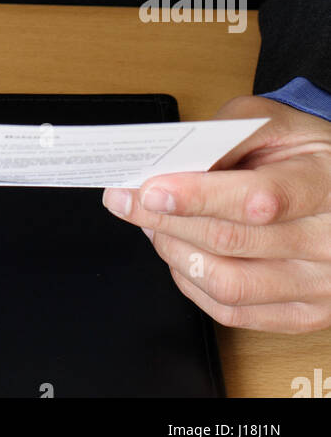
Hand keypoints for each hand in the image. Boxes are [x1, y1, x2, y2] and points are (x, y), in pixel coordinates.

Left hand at [102, 95, 330, 331]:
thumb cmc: (306, 152)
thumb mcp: (275, 123)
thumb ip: (226, 136)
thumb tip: (173, 165)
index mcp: (323, 184)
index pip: (256, 200)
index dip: (196, 197)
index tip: (149, 189)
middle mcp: (326, 241)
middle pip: (231, 243)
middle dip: (165, 220)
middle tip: (125, 201)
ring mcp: (318, 284)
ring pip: (227, 284)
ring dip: (174, 252)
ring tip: (150, 224)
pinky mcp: (305, 313)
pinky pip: (235, 312)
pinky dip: (192, 283)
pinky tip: (177, 253)